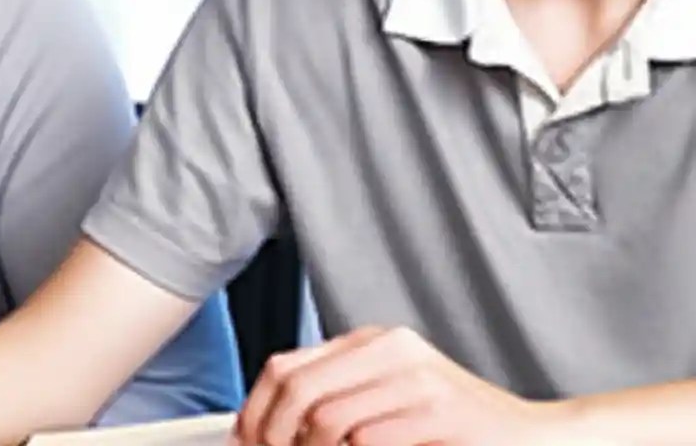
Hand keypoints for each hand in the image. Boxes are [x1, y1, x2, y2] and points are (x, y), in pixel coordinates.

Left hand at [231, 326, 568, 445]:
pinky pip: (368, 439)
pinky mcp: (441, 412)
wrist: (536, 437)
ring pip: (327, 419)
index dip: (254, 411)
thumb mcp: (386, 401)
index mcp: (372, 342)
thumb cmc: (456, 427)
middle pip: (297, 390)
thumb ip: (334, 401)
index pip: (285, 367)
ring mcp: (418, 378)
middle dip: (272, 435)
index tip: (243, 442)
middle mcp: (391, 350)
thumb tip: (266, 428)